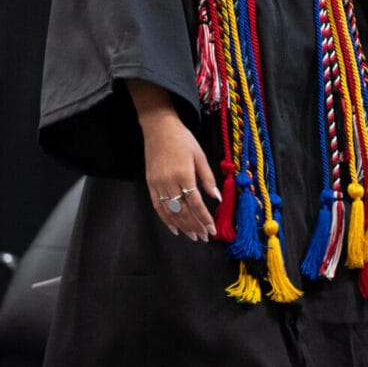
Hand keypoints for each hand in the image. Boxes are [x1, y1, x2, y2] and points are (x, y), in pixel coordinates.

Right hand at [133, 83, 218, 240]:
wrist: (159, 129)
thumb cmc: (183, 140)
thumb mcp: (200, 155)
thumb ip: (208, 178)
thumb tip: (217, 198)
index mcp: (183, 174)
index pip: (195, 202)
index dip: (204, 218)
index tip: (211, 230)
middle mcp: (168, 182)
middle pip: (182, 210)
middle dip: (194, 226)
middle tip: (203, 237)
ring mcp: (157, 184)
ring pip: (169, 212)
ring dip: (182, 226)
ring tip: (192, 236)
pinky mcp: (150, 184)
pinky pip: (157, 207)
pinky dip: (166, 219)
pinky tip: (175, 228)